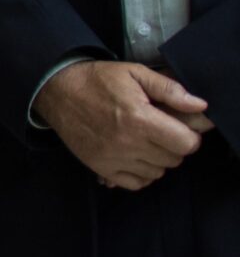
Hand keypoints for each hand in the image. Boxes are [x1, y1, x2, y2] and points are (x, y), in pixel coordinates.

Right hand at [35, 61, 208, 189]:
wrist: (57, 91)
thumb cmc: (98, 80)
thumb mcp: (135, 73)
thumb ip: (169, 89)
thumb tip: (200, 106)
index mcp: (140, 118)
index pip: (186, 144)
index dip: (189, 135)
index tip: (179, 126)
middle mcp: (128, 143)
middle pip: (174, 159)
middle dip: (173, 145)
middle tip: (159, 130)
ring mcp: (114, 158)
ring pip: (158, 172)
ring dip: (157, 159)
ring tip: (145, 141)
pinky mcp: (101, 168)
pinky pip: (137, 183)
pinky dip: (142, 173)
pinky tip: (135, 156)